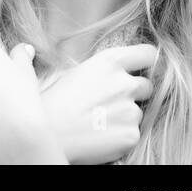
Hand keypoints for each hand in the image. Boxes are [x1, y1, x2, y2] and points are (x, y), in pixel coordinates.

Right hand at [39, 43, 156, 164]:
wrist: (43, 135)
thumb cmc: (51, 101)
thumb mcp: (75, 73)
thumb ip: (103, 70)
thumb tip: (119, 73)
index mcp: (109, 62)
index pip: (148, 54)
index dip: (145, 62)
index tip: (140, 69)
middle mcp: (124, 84)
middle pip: (146, 85)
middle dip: (134, 92)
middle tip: (110, 102)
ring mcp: (130, 111)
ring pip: (138, 112)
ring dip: (124, 116)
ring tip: (97, 122)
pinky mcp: (131, 135)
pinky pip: (133, 133)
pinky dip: (120, 136)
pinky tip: (99, 136)